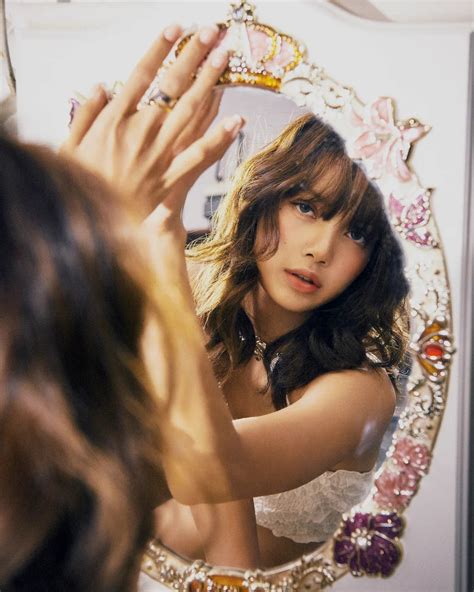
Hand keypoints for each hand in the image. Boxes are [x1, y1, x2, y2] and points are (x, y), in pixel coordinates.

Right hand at [61, 24, 244, 224]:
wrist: (99, 226)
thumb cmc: (85, 186)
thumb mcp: (71, 146)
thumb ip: (88, 114)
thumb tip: (102, 87)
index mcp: (116, 120)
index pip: (143, 75)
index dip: (161, 49)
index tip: (176, 29)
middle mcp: (143, 132)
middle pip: (173, 87)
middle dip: (195, 57)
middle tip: (212, 34)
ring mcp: (161, 154)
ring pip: (190, 113)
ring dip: (210, 84)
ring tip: (226, 61)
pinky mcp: (172, 177)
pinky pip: (200, 155)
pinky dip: (219, 137)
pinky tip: (236, 120)